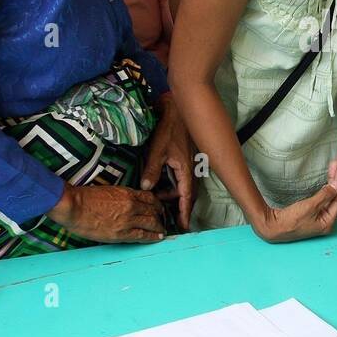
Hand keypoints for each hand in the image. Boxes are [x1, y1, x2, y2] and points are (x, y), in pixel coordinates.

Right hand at [48, 184, 165, 242]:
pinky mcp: (121, 233)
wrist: (74, 207)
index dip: (157, 204)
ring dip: (159, 227)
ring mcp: (128, 220)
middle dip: (160, 216)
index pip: (150, 197)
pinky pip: (142, 236)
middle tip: (163, 220)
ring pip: (151, 223)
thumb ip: (121, 196)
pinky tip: (157, 238)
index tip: (158, 207)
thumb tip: (128, 202)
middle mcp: (131, 205)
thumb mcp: (108, 191)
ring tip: (162, 231)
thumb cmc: (85, 198)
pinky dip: (152, 237)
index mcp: (127, 193)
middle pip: (153, 210)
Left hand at [140, 94, 195, 230]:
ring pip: (183, 186)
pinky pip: (181, 178)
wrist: (178, 109)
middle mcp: (190, 169)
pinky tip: (162, 184)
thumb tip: (146, 188)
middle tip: (169, 218)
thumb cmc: (169, 128)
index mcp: (186, 170)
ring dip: (174, 195)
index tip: (183, 227)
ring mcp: (189, 163)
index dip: (185, 213)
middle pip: (187, 195)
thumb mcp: (157, 150)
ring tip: (159, 200)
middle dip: (180, 208)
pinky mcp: (185, 158)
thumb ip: (153, 170)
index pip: (186, 197)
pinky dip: (173, 185)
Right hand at [254, 163, 336, 242]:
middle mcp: (325, 222)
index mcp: (328, 223)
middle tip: (336, 167)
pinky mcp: (310, 215)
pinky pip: (321, 200)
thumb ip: (325, 194)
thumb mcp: (310, 206)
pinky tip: (325, 182)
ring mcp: (317, 218)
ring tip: (332, 170)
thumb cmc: (291, 220)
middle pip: (334, 198)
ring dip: (329, 184)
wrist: (272, 226)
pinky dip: (323, 190)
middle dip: (335, 182)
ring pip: (327, 198)